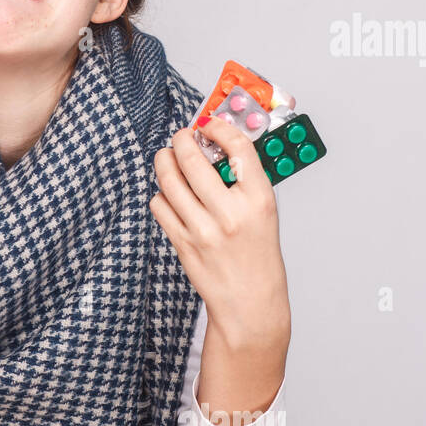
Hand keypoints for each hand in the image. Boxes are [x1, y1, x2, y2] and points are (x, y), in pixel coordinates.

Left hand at [148, 115, 290, 350]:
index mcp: (259, 200)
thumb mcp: (265, 212)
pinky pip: (159, 205)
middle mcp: (229, 213)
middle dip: (181, 139)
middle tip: (181, 136)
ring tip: (168, 158)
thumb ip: (244, 180)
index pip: (238, 147)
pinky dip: (161, 194)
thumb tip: (216, 146)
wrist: (250, 301)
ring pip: (169, 179)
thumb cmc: (258, 255)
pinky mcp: (182, 242)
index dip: (219, 127)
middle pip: (192, 158)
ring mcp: (202, 229)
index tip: (209, 124)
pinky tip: (170, 194)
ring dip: (164, 161)